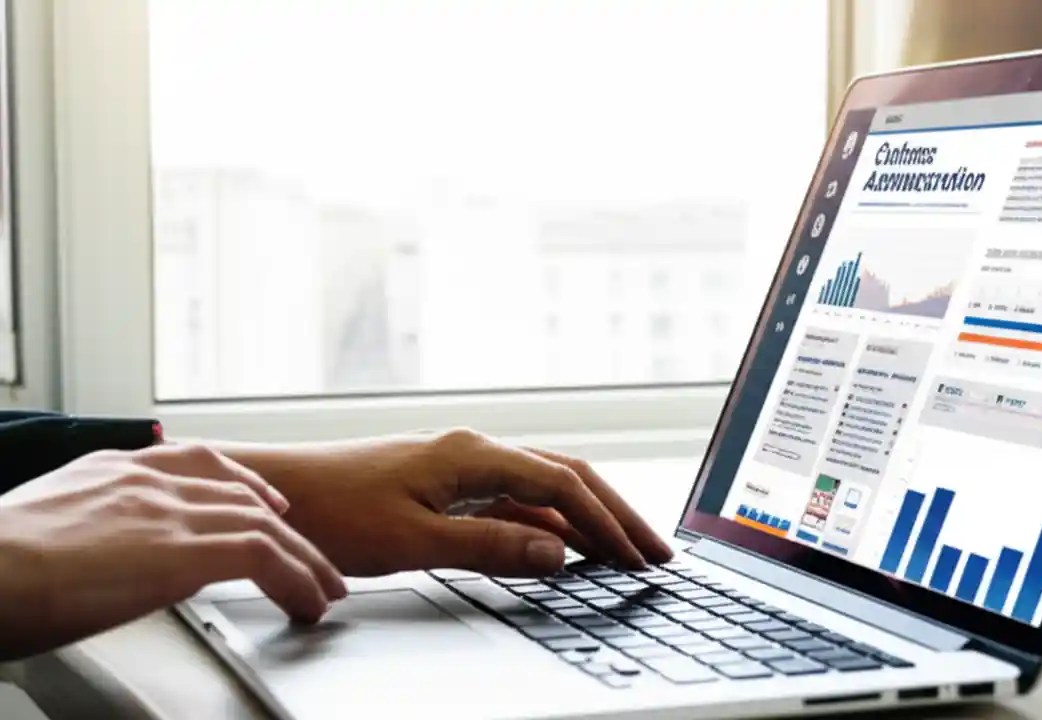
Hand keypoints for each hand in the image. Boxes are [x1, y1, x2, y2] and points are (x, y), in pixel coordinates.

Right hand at [0, 444, 346, 659]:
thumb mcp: (40, 527)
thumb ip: (82, 526)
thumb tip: (89, 553)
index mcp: (110, 468)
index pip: (196, 462)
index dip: (240, 482)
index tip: (265, 501)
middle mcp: (147, 481)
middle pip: (240, 496)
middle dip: (284, 528)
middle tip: (311, 556)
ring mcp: (168, 511)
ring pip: (263, 526)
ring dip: (303, 560)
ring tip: (325, 588)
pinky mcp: (183, 550)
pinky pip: (263, 557)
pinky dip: (296, 578)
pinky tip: (307, 599)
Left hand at [222, 429, 673, 577]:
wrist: (271, 493)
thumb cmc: (331, 510)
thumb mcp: (413, 539)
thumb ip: (491, 546)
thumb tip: (559, 555)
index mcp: (472, 455)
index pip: (562, 484)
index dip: (606, 522)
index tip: (638, 558)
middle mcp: (474, 452)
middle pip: (566, 478)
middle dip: (614, 514)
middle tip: (655, 552)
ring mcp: (461, 468)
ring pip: (543, 490)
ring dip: (585, 520)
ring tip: (623, 552)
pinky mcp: (445, 486)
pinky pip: (513, 503)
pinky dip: (548, 526)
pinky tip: (562, 550)